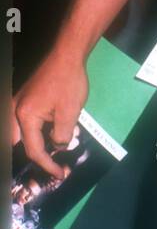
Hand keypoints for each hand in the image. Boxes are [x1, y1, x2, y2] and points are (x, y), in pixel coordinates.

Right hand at [11, 49, 88, 179]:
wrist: (67, 55)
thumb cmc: (69, 83)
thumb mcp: (70, 113)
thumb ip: (62, 135)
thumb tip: (58, 146)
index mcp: (24, 117)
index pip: (33, 150)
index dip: (47, 165)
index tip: (61, 174)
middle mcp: (14, 111)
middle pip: (17, 143)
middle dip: (33, 157)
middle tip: (50, 166)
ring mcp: (17, 103)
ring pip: (19, 133)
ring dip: (33, 144)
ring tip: (49, 155)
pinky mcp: (24, 99)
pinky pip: (23, 122)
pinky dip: (33, 133)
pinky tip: (47, 135)